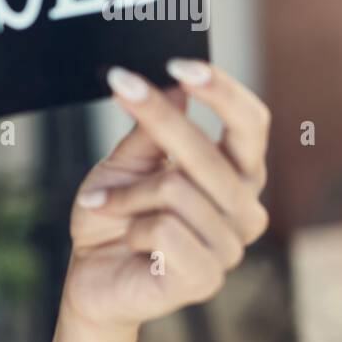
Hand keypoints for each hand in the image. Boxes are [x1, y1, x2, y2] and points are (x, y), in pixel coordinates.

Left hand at [63, 59, 270, 330]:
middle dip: (157, 117)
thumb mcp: (125, 165)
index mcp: (236, 176)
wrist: (90, 278)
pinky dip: (130, 225)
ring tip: (103, 204)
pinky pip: (163, 228)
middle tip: (120, 84)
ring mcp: (230, 247)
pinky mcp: (206, 278)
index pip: (251, 124)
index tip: (181, 63)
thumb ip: (152, 131)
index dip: (223, 91)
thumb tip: (176, 86)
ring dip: (126, 193)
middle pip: (207, 151)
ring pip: (175, 189)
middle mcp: (244, 210)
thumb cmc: (113, 217)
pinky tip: (125, 239)